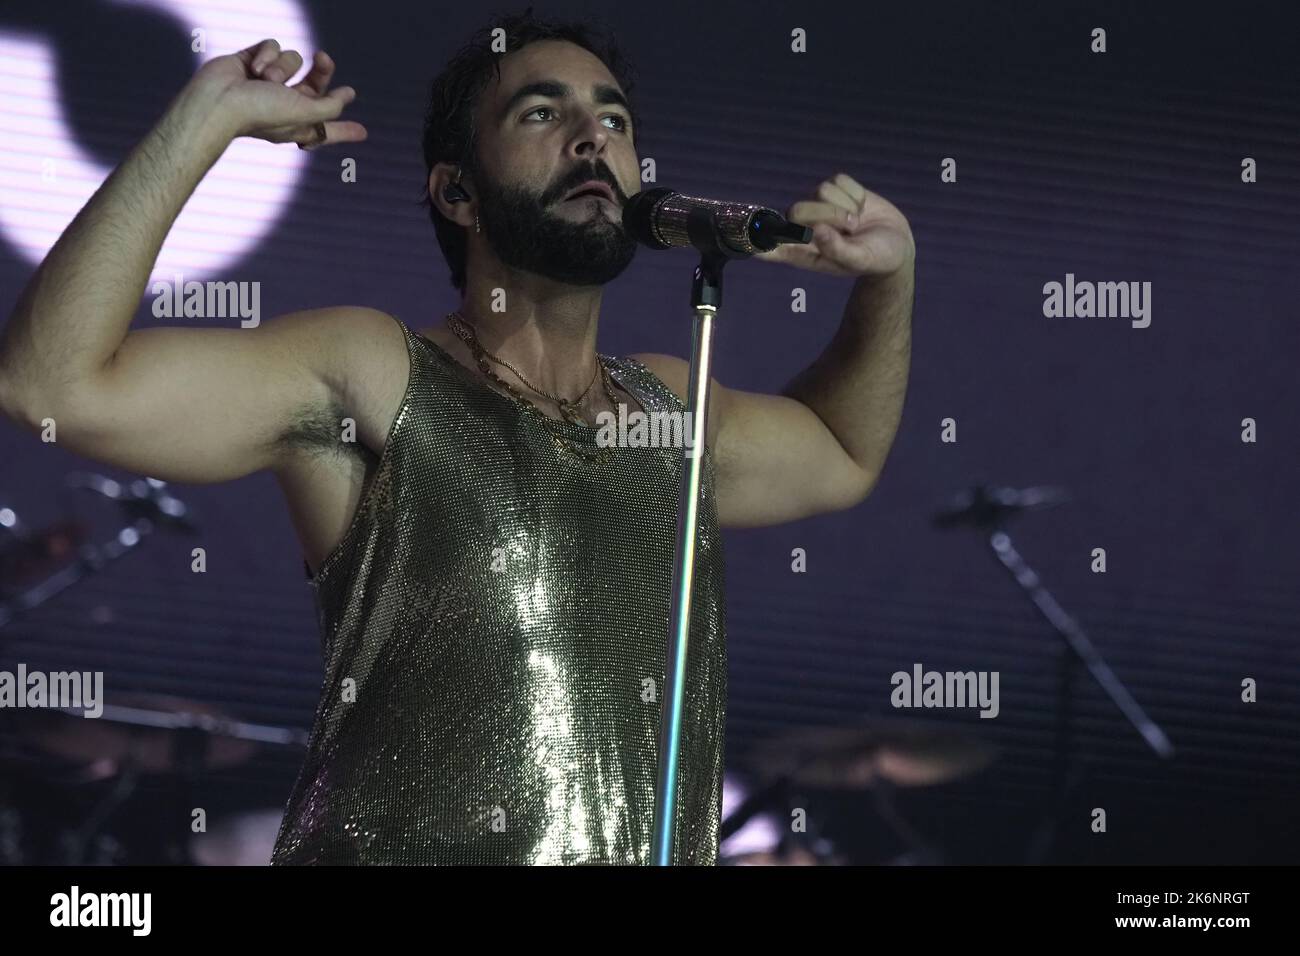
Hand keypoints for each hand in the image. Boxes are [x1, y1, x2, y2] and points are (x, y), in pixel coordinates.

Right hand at [187, 39, 366, 147]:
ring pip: (293, 59)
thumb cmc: (261, 113)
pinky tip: (251, 68)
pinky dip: (265, 55)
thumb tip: (346, 97)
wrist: (219, 99)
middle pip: (316, 84)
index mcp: (298, 124)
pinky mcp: (253, 60)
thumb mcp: (304, 114)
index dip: (344, 129)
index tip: (362, 132)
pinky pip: (273, 46)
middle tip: (324, 58)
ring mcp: (269, 82)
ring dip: (280, 67)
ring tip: (263, 79)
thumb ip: (330, 107)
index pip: (327, 128)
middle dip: (322, 71)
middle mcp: (285, 103)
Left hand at [755, 173, 913, 278]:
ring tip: (857, 222)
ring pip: (821, 191)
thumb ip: (837, 250)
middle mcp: (807, 228)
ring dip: (845, 206)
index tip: (745, 243)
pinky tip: (861, 207)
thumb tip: (817, 232)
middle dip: (828, 214)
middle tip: (850, 227)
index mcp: (804, 252)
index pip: (773, 247)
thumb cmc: (875, 259)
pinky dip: (855, 193)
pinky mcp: (837, 190)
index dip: (758, 243)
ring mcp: (820, 206)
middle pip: (798, 208)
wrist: (897, 244)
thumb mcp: (859, 259)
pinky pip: (840, 180)